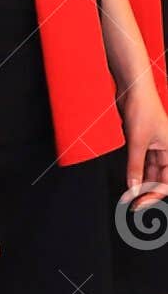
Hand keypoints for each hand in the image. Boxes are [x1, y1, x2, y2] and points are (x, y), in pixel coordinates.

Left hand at [120, 84, 167, 208]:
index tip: (139, 203)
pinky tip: (128, 180)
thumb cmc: (141, 110)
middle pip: (159, 178)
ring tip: (129, 195)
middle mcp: (165, 150)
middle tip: (133, 203)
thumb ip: (134, 166)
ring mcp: (153, 146)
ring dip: (140, 183)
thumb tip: (132, 188)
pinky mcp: (141, 141)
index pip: (166, 181)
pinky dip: (135, 171)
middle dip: (146, 192)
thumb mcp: (137, 141)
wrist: (133, 90)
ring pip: (149, 171)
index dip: (154, 194)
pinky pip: (140, 161)